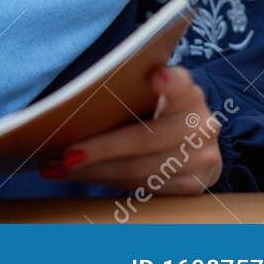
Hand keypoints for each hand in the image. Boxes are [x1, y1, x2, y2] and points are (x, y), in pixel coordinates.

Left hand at [39, 64, 221, 194]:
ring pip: (140, 169)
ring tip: (60, 168)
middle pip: (145, 138)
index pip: (180, 83)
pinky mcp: (194, 185)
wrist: (196, 149)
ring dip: (96, 171)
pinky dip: (108, 183)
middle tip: (65, 155)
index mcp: (188, 94)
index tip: (155, 76)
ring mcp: (202, 158)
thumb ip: (130, 90)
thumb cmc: (157, 114)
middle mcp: (201, 125)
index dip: (169, 81)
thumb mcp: (151, 95)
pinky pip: (144, 187)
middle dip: (101, 149)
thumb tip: (74, 95)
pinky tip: (83, 176)